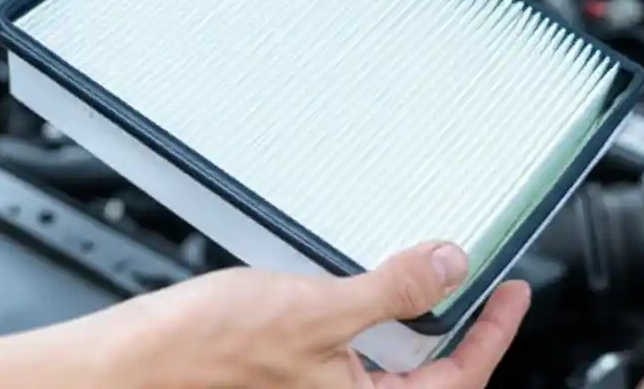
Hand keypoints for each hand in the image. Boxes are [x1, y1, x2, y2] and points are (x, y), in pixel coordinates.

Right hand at [80, 242, 530, 387]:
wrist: (131, 363)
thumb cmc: (207, 353)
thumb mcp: (318, 310)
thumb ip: (393, 289)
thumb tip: (449, 266)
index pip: (460, 379)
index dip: (494, 333)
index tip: (512, 292)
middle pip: (429, 374)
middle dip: (458, 326)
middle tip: (478, 281)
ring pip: (390, 359)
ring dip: (412, 317)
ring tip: (425, 274)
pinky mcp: (294, 372)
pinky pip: (352, 349)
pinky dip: (368, 313)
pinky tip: (358, 280)